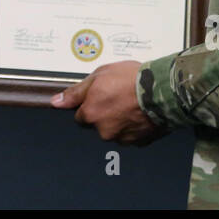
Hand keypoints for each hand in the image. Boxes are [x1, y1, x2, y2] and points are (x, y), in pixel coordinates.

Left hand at [50, 60, 164, 144]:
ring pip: (115, 131)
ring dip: (120, 122)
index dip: (90, 105)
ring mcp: (122, 139)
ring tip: (133, 104)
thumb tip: (56, 102)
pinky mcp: (139, 143)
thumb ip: (76, 92)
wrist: (162, 90)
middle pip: (98, 125)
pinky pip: (132, 136)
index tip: (101, 97)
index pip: (80, 116)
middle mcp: (104, 131)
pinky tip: (141, 113)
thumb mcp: (99, 76)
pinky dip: (135, 127)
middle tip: (119, 98)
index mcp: (90, 114)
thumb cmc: (131, 79)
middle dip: (105, 115)